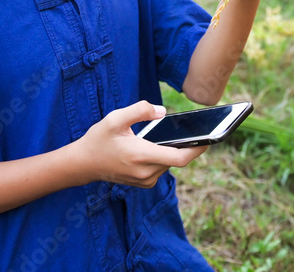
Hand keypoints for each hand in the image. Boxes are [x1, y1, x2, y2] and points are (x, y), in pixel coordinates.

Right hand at [72, 101, 205, 187]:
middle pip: (177, 160)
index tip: (210, 139)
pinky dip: (163, 157)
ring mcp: (145, 180)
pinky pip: (161, 169)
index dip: (197, 150)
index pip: (179, 158)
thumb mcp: (115, 118)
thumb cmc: (99, 139)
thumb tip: (162, 112)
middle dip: (186, 146)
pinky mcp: (144, 183)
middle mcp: (146, 172)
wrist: (83, 164)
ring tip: (171, 135)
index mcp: (141, 155)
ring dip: (172, 151)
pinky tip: (158, 146)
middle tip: (196, 130)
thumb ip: (140, 111)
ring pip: (169, 164)